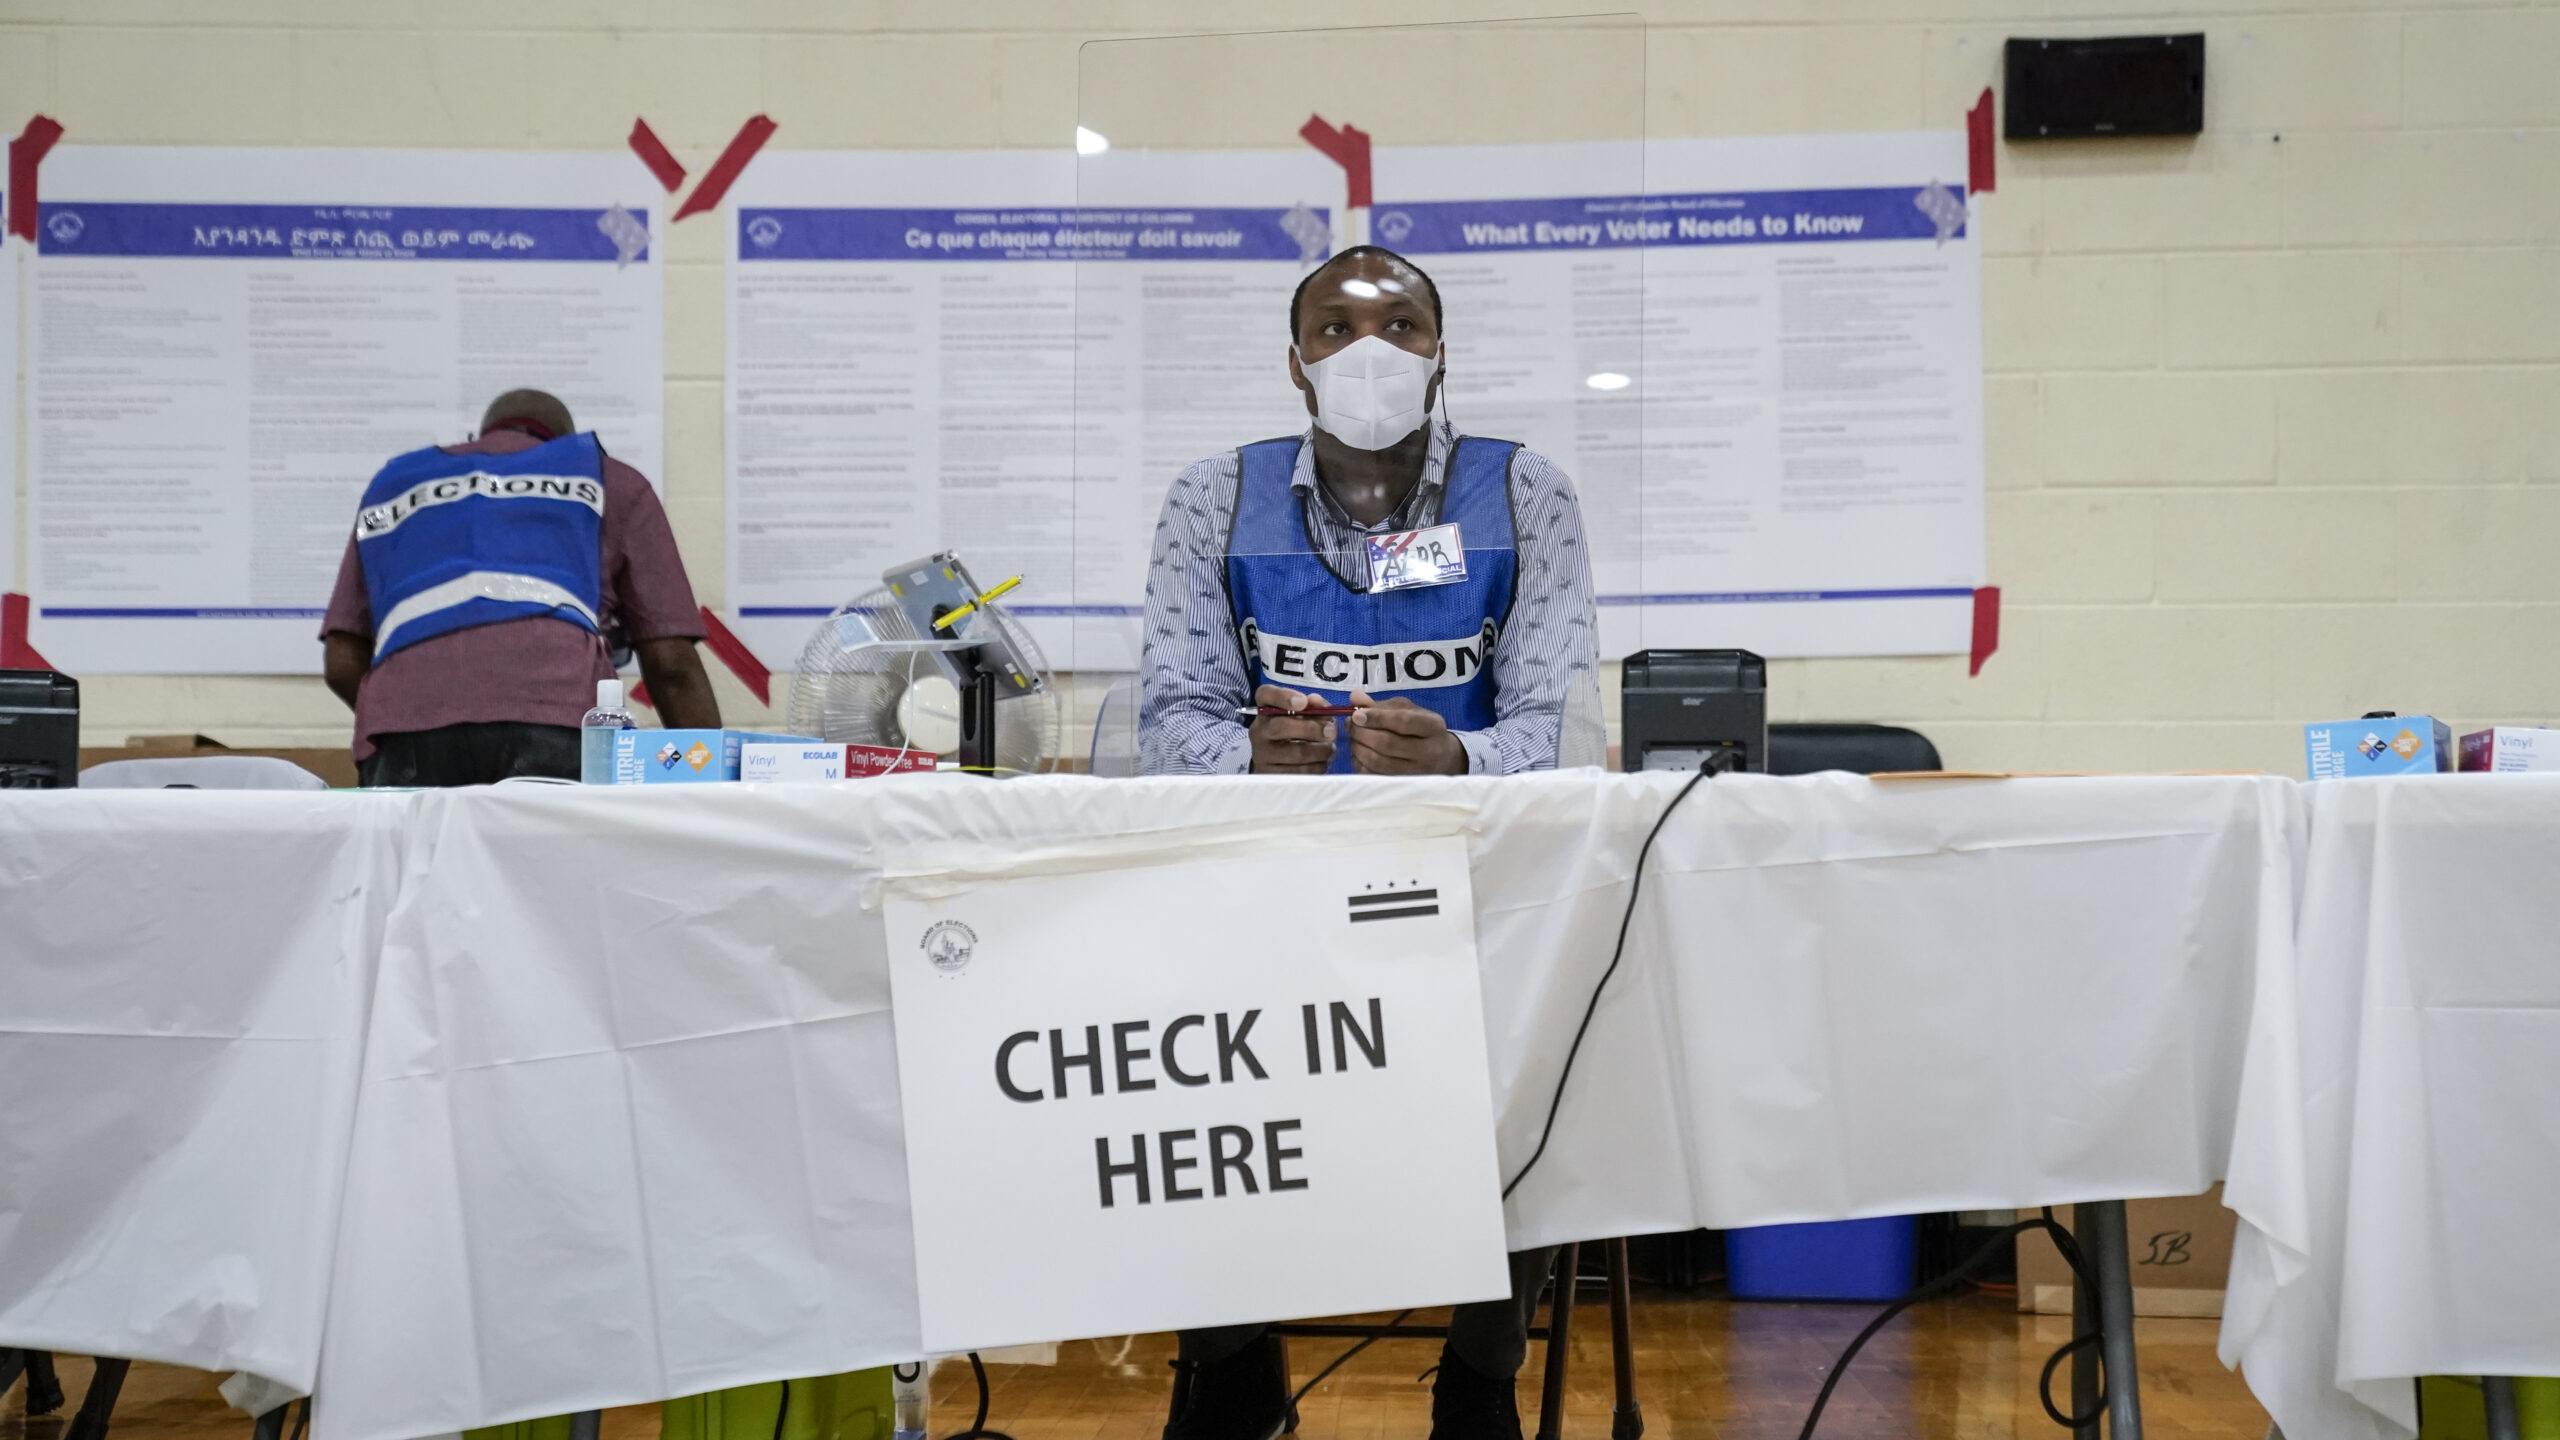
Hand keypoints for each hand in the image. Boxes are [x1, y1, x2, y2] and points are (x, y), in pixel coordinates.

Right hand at [1249, 683, 1336, 773]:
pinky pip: (1300, 772)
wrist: (1277, 763)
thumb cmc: (1295, 732)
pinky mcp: (1271, 775)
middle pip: (1280, 727)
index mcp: (1266, 709)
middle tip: (1331, 732)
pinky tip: (1321, 762)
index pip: (1265, 694)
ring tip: (1329, 749)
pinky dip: (1317, 767)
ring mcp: (1262, 754)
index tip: (1303, 702)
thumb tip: (1317, 702)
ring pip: (1296, 753)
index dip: (1284, 697)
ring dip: (1320, 751)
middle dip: (1311, 729)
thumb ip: (1314, 705)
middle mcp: (1259, 730)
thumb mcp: (1303, 715)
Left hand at [1347, 691, 1466, 774]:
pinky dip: (1360, 763)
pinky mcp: (1404, 785)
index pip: (1403, 722)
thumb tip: (1354, 696)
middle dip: (1362, 733)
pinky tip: (1358, 753)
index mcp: (1433, 726)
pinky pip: (1374, 776)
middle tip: (1350, 725)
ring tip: (1353, 738)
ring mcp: (1418, 772)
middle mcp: (1429, 751)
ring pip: (1378, 761)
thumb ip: (1381, 705)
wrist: (1442, 758)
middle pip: (1387, 743)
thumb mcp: (1407, 711)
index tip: (1357, 715)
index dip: (1377, 718)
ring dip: (1358, 747)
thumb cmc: (1420, 730)